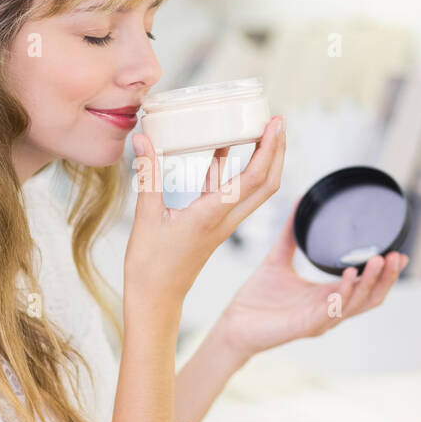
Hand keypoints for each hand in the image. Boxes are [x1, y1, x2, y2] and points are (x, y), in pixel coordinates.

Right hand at [123, 116, 285, 305]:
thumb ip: (148, 175)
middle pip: (267, 183)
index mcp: (213, 215)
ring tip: (257, 130)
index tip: (275, 124)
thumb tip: (143, 139)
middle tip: (277, 121)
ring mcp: (221, 223)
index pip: (254, 178)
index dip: (269, 148)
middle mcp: (225, 219)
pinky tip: (221, 150)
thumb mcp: (145, 216)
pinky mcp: (212, 225)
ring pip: (253, 189)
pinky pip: (229, 193)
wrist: (155, 300)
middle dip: (277, 151)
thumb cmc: (150, 266)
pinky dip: (230, 170)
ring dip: (261, 160)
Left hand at [216, 207, 407, 358]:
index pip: (365, 286)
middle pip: (369, 297)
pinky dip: (342, 295)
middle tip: (396, 255)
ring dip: (369, 283)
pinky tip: (348, 277)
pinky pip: (330, 313)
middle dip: (385, 278)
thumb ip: (291, 234)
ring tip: (377, 260)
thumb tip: (300, 201)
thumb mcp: (278, 259)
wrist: (233, 323)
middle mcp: (328, 309)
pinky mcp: (304, 327)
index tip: (399, 252)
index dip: (384, 273)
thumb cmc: (256, 298)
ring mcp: (319, 320)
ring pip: (355, 305)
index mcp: (326, 295)